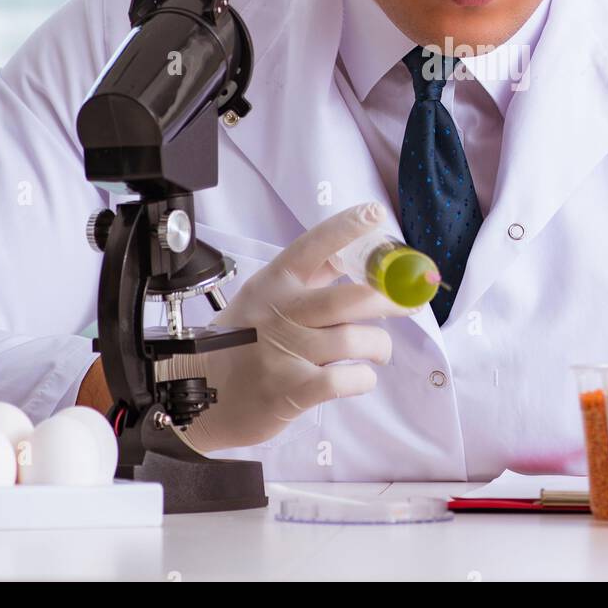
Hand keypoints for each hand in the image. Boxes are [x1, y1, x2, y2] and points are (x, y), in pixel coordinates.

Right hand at [172, 202, 416, 452]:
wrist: (197, 393)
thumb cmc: (240, 341)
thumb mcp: (264, 297)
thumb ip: (308, 278)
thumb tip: (359, 255)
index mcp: (275, 283)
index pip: (314, 246)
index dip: (348, 228)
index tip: (376, 214)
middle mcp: (281, 313)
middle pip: (348, 299)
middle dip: (387, 299)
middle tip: (409, 302)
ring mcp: (284, 353)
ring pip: (355, 341)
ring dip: (379, 346)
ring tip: (378, 351)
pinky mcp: (290, 391)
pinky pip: (345, 380)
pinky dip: (363, 379)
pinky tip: (360, 377)